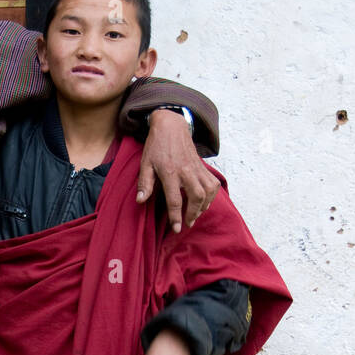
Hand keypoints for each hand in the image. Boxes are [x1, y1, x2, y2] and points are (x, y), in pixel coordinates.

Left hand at [136, 110, 219, 232]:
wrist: (171, 126)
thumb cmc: (156, 146)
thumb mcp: (145, 163)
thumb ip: (145, 183)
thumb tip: (140, 201)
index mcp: (170, 172)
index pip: (175, 199)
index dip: (176, 216)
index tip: (177, 229)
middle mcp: (186, 171)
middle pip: (196, 197)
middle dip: (193, 213)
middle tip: (187, 223)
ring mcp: (196, 168)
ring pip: (208, 191)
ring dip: (204, 205)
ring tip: (196, 214)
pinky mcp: (202, 166)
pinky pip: (213, 183)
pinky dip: (212, 194)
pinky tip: (205, 201)